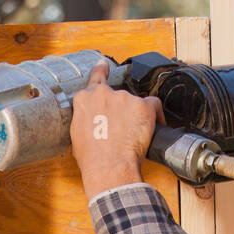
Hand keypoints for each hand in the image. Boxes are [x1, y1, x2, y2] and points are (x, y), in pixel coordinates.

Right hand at [70, 58, 163, 202]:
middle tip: (123, 129)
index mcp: (86, 99)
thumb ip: (85, 120)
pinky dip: (156, 115)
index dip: (102, 71)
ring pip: (135, 102)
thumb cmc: (92, 160)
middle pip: (117, 95)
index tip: (104, 65)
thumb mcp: (77, 136)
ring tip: (133, 137)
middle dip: (121, 110)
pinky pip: (154, 105)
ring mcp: (125, 98)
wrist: (109, 168)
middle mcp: (105, 93)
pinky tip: (155, 125)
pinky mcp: (142, 107)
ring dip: (136, 116)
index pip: (96, 77)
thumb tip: (91, 122)